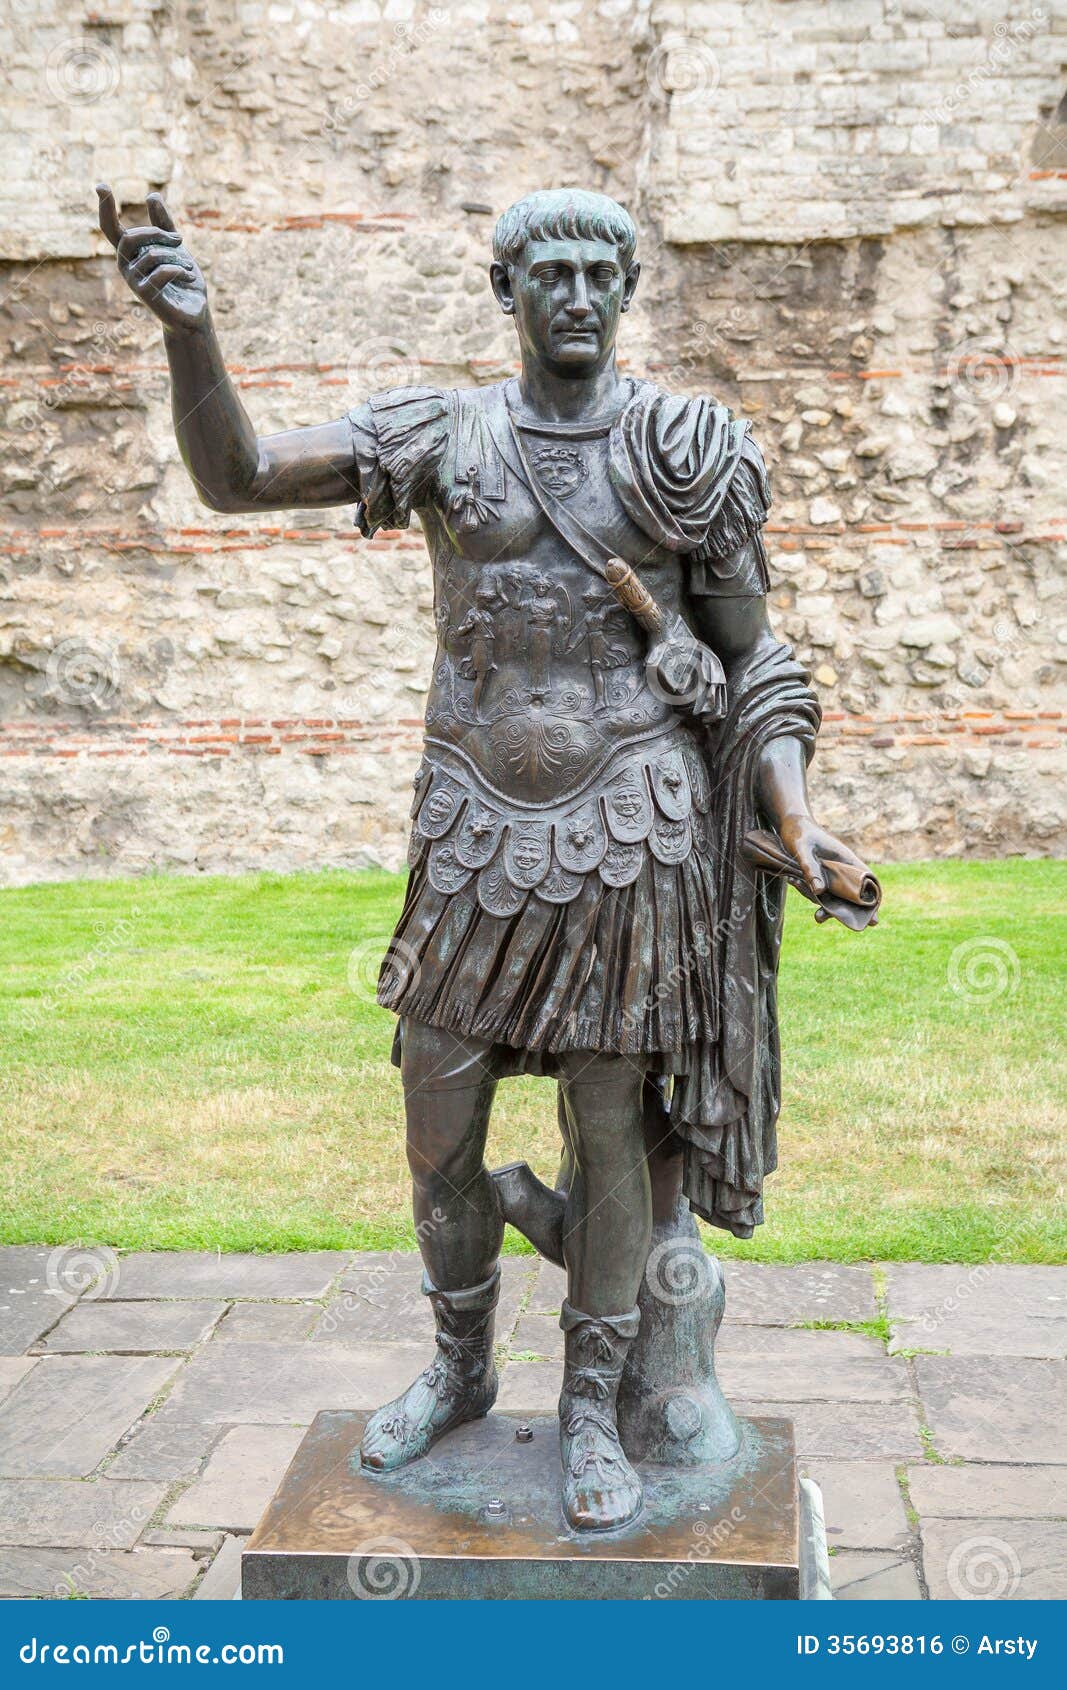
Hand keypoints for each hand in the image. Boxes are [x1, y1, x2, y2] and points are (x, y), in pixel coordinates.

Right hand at [97, 185, 207, 334]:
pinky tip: (188, 277)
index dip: (105, 208)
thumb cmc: (182, 279)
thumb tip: (151, 196)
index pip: (110, 228)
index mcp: (130, 253)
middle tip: (179, 239)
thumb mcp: (175, 247)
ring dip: (176, 257)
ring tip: (188, 268)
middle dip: (158, 233)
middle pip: (131, 237)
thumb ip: (163, 225)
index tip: (101, 186)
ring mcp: (134, 282)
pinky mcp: (146, 296)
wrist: (193, 311)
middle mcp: (126, 267)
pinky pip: (162, 272)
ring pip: (152, 255)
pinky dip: (180, 271)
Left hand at [777, 814, 876, 923]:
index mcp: (846, 859)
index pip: (866, 880)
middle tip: (851, 926)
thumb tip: (819, 892)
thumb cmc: (800, 833)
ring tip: (818, 917)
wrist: (790, 824)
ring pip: (833, 895)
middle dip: (850, 911)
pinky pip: (817, 890)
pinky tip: (795, 884)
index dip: (872, 899)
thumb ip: (810, 869)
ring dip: (827, 907)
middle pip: (851, 894)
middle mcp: (840, 868)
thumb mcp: (802, 850)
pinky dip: (810, 893)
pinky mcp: (816, 875)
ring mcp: (829, 873)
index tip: (873, 917)